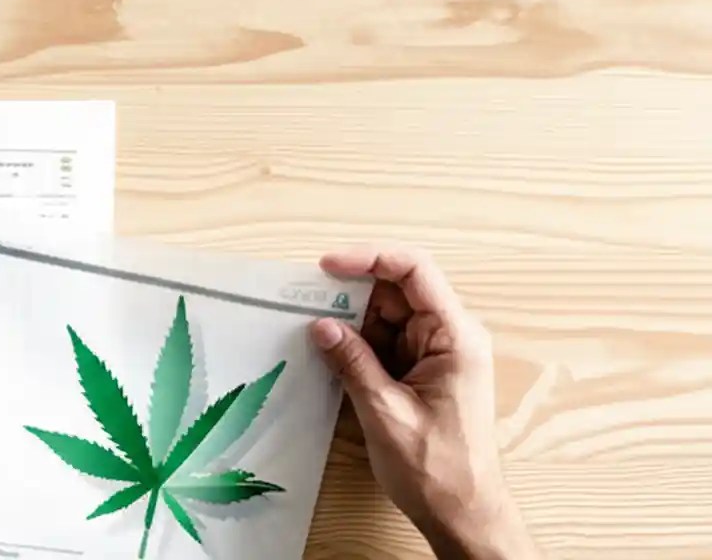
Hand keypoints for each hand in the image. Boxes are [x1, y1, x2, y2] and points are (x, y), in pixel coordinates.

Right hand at [311, 245, 538, 559]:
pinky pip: (387, 340)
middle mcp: (451, 336)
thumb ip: (353, 363)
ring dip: (352, 321)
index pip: (415, 271)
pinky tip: (333, 354)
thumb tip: (322, 325)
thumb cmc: (439, 470)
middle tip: (309, 303)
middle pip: (397, 290)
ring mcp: (437, 352)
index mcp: (456, 338)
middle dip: (352, 294)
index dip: (370, 259)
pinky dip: (359, 343)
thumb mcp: (385, 413)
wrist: (464, 513)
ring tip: (316, 334)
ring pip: (388, 314)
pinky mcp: (423, 369)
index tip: (328, 266)